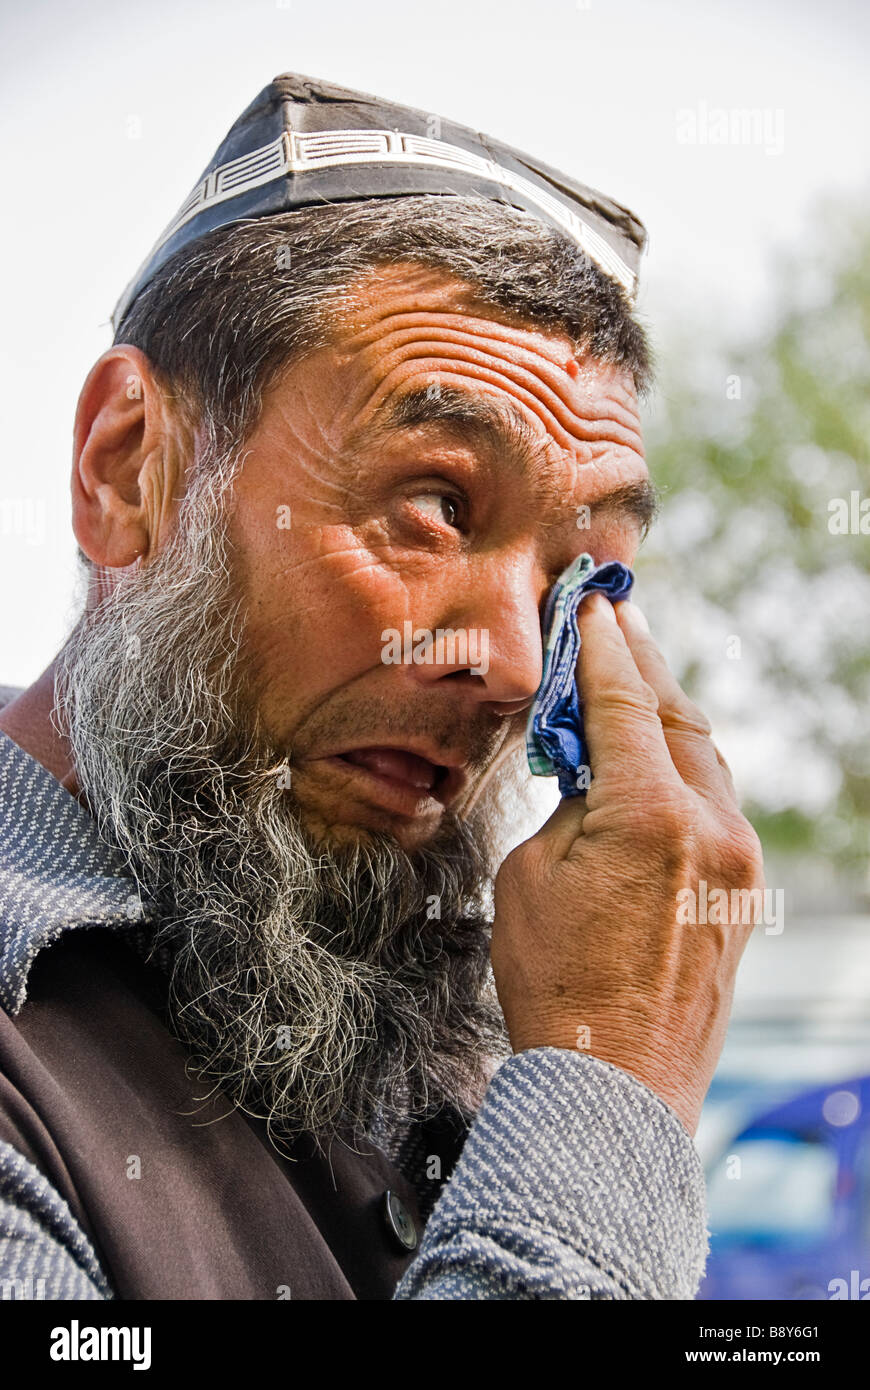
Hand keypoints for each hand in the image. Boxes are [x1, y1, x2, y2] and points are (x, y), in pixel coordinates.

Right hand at [490, 594, 764, 1135]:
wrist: (615, 1084)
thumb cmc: (556, 985)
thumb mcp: (530, 874)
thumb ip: (569, 805)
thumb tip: (592, 774)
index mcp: (652, 816)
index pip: (624, 703)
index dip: (604, 648)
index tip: (595, 607)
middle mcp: (713, 830)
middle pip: (678, 718)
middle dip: (645, 665)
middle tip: (619, 621)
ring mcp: (738, 864)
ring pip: (705, 759)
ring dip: (666, 716)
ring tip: (634, 681)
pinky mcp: (743, 894)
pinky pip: (716, 806)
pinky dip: (683, 769)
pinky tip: (655, 758)